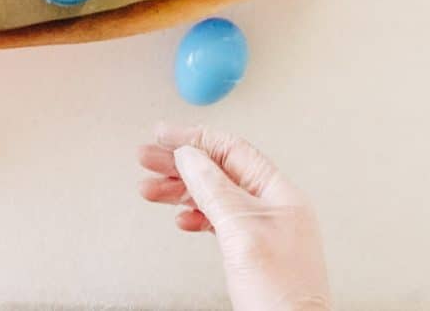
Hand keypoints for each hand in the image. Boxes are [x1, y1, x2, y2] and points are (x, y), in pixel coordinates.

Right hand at [138, 124, 330, 310]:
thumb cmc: (283, 295)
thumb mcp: (242, 232)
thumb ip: (215, 189)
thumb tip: (190, 156)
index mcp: (278, 192)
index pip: (231, 150)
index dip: (194, 138)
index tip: (164, 135)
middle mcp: (271, 206)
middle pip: (217, 171)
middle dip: (179, 163)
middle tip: (146, 158)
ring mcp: (261, 228)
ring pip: (213, 195)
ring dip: (179, 189)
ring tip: (150, 187)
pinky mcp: (251, 250)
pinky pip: (217, 220)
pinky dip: (194, 215)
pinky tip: (180, 218)